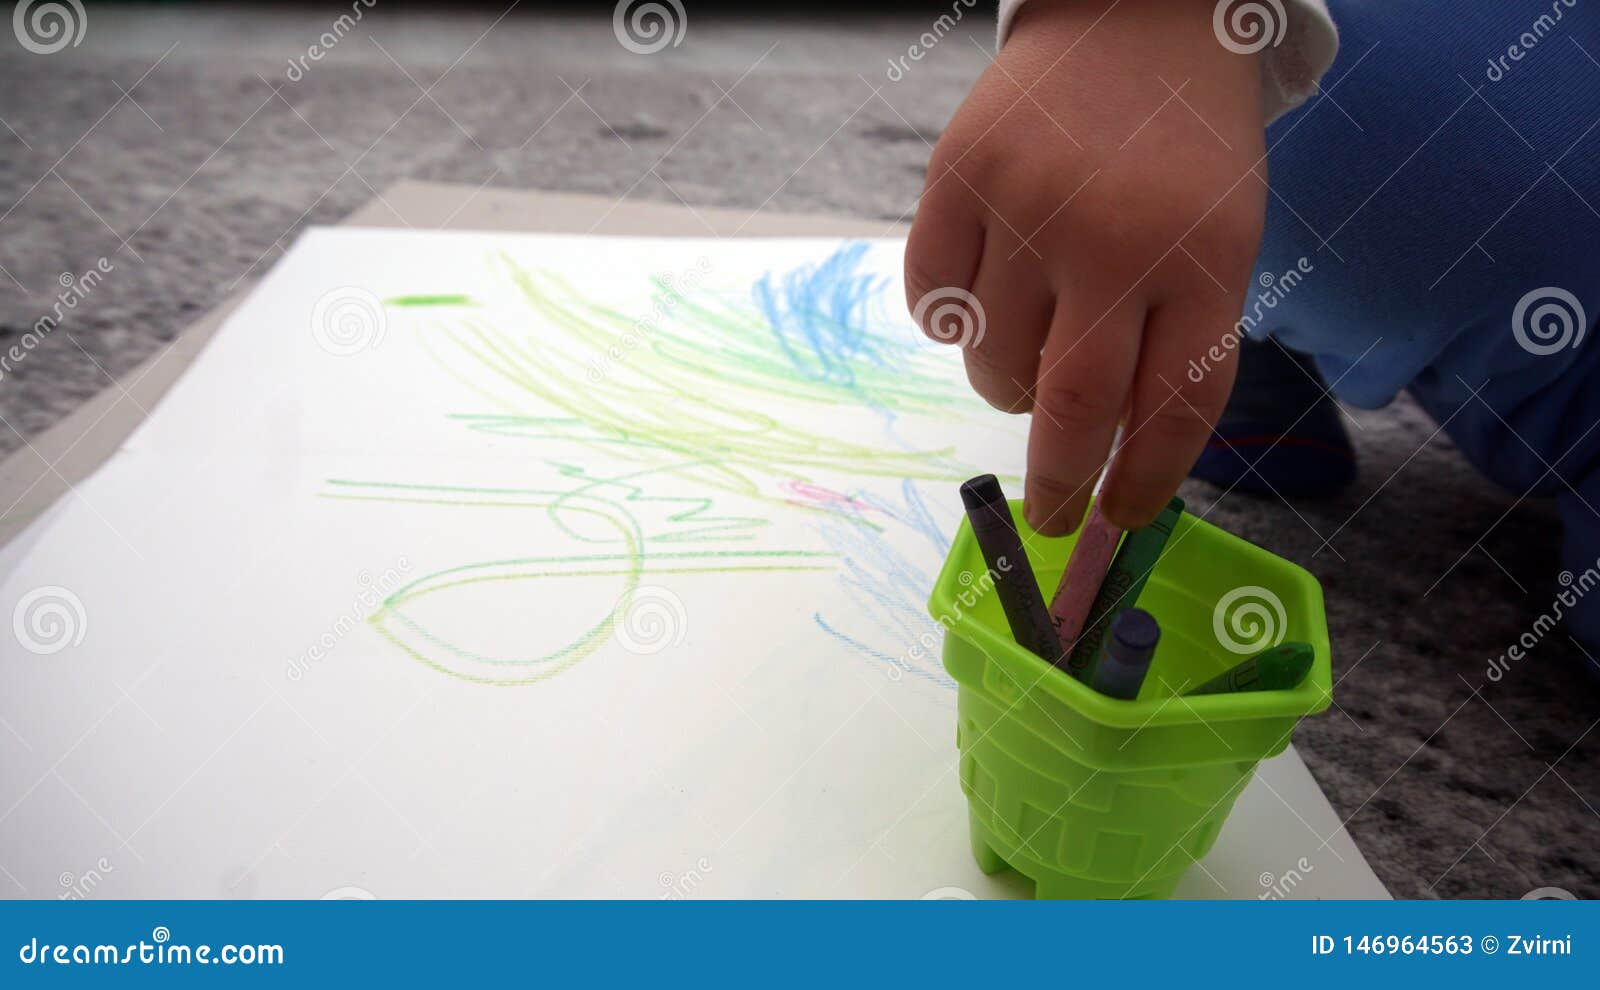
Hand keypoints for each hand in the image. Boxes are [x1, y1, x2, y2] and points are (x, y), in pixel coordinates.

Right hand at [905, 0, 1267, 533]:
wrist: (1138, 14)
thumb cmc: (1186, 149)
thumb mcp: (1222, 239)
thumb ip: (1180, 340)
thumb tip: (1114, 458)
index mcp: (1205, 258)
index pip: (1174, 408)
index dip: (1141, 482)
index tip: (1116, 517)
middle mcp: (1116, 237)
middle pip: (1072, 406)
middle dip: (1057, 482)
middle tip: (1048, 516)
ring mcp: (1029, 204)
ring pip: (992, 360)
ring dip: (1006, 384)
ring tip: (1031, 345)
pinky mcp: (958, 176)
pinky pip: (931, 301)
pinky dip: (951, 324)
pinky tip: (985, 297)